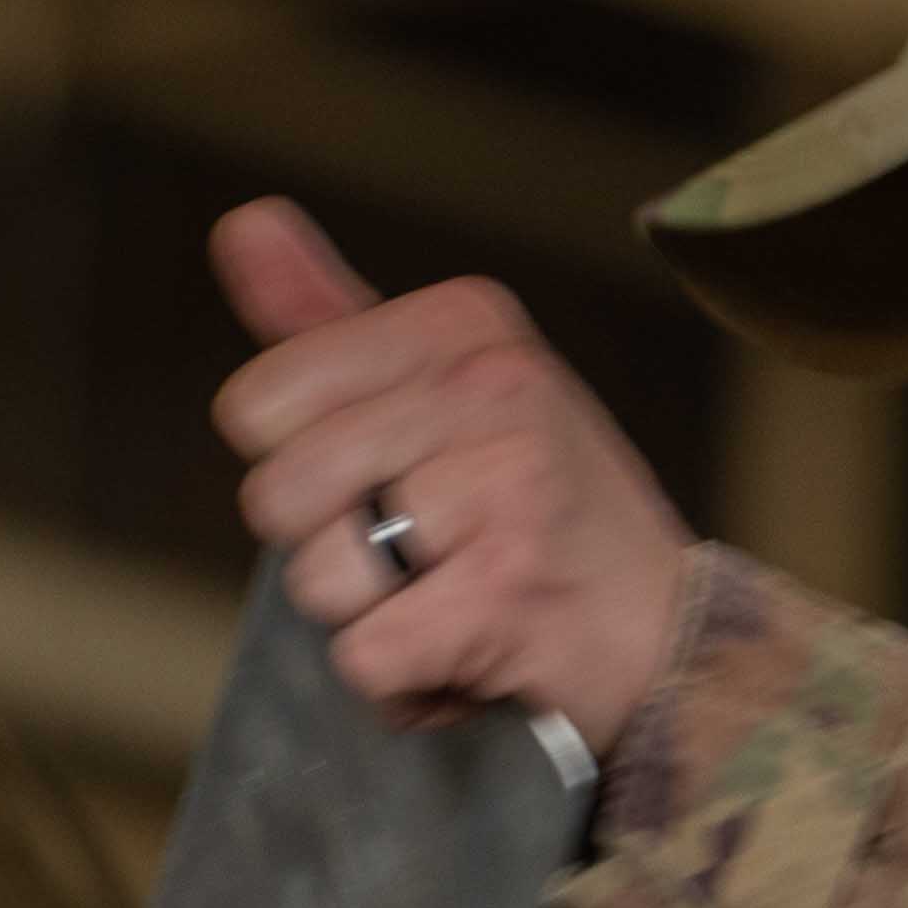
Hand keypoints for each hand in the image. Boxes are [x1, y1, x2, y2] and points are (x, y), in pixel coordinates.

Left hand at [209, 197, 694, 755]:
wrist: (665, 632)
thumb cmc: (535, 512)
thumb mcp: (443, 389)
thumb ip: (328, 323)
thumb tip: (241, 223)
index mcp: (461, 323)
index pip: (258, 403)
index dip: (302, 466)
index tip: (395, 475)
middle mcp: (492, 385)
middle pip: (276, 495)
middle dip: (330, 550)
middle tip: (427, 551)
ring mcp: (507, 488)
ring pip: (315, 580)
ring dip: (368, 620)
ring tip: (450, 597)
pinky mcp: (506, 595)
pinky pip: (363, 658)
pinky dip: (403, 684)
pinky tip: (467, 653)